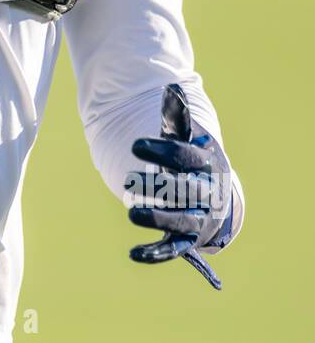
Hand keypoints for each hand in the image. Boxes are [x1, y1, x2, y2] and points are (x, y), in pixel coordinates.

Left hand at [125, 84, 234, 290]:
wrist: (215, 199)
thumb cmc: (192, 162)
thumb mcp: (187, 139)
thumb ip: (176, 119)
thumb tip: (171, 88)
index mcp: (208, 165)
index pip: (187, 158)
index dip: (163, 151)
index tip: (135, 144)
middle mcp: (207, 194)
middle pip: (184, 191)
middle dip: (157, 186)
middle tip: (128, 178)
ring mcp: (199, 219)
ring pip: (180, 221)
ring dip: (157, 218)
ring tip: (131, 212)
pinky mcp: (187, 240)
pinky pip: (173, 250)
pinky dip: (155, 254)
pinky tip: (133, 253)